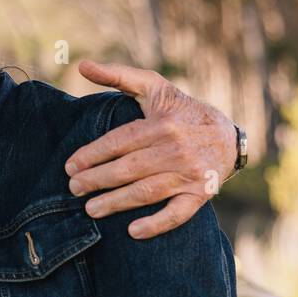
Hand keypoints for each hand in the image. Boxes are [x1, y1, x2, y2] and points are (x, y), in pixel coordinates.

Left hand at [64, 59, 237, 238]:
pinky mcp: (200, 194)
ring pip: (147, 191)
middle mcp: (174, 149)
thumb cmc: (181, 111)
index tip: (70, 166)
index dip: (92, 155)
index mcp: (160, 123)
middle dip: (97, 180)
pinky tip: (133, 231)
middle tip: (74, 189)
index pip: (119, 142)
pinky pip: (177, 213)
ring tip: (91, 210)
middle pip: (128, 168)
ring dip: (116, 202)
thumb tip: (82, 65)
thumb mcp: (153, 88)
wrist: (228, 136)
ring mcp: (188, 173)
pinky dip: (156, 223)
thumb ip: (118, 76)